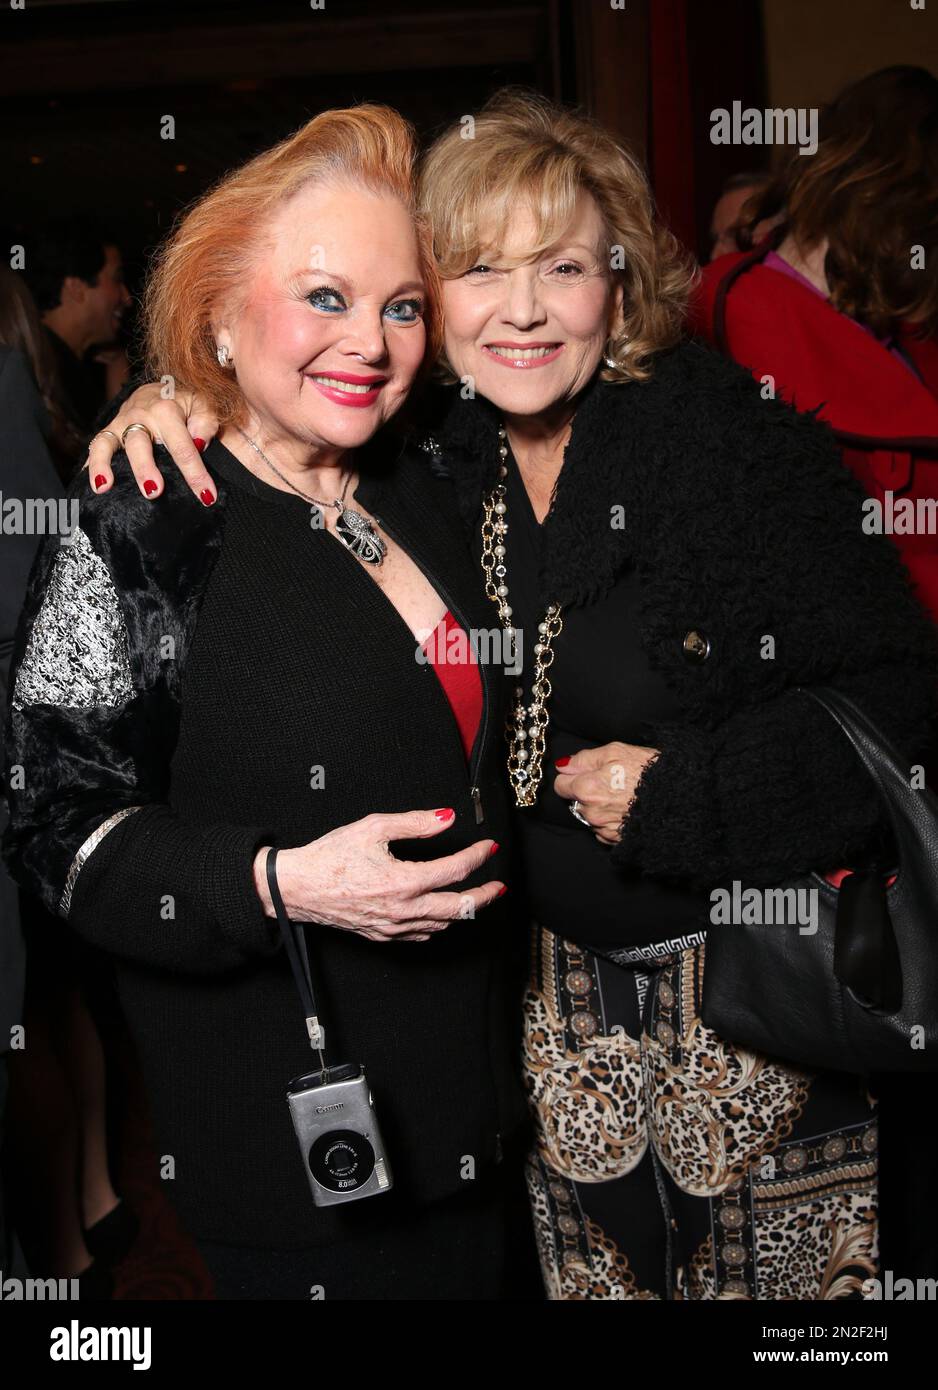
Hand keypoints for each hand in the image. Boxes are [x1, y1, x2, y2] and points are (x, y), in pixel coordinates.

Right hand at [85, 382, 219, 503]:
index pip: (183, 447)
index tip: (207, 498)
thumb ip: (206, 422)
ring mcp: (121, 424)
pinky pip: (95, 447)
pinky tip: (93, 487)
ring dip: (103, 465)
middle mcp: (139, 416)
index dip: (196, 475)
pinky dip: (91, 466)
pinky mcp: (109, 432)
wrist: (161, 389)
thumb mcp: (204, 405)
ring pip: (107, 443)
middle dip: (145, 468)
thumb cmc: (186, 404)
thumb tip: (200, 443)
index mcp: (166, 410)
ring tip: (103, 488)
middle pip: (139, 445)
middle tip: (154, 491)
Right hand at [252, 808, 505, 943]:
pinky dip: (438, 924)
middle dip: (485, 896)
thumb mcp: (373, 827)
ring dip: (462, 911)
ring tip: (474, 897)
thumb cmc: (330, 856)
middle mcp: (403, 910)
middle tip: (499, 886)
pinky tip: (440, 913)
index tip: (489, 847)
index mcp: (403, 882)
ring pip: (442, 925)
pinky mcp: (382, 936)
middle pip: (459, 908)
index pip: (455, 871)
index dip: (478, 857)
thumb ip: (415, 823)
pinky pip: (421, 936)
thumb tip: (446, 819)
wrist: (296, 887)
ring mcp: (393, 927)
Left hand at [553, 741, 658, 844]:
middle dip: (586, 793)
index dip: (572, 776)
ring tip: (623, 796)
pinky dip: (611, 821)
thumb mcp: (616, 752)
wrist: (679, 796)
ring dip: (599, 808)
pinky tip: (627, 810)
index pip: (561, 785)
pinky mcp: (616, 840)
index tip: (586, 773)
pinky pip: (604, 830)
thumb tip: (563, 765)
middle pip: (575, 802)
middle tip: (610, 782)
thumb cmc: (649, 771)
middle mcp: (591, 812)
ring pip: (590, 817)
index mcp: (586, 788)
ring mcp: (603, 829)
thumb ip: (584, 759)